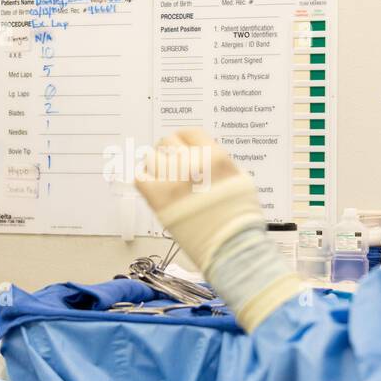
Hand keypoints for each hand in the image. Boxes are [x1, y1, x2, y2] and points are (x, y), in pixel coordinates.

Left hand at [136, 129, 264, 274]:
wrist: (231, 247)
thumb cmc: (239, 220)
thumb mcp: (240, 180)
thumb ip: (220, 163)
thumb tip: (205, 155)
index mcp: (215, 158)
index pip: (189, 133)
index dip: (183, 140)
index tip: (181, 147)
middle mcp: (194, 165)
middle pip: (168, 143)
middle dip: (168, 152)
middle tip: (169, 163)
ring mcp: (174, 181)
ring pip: (151, 157)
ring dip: (155, 164)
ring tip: (160, 176)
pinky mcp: (159, 199)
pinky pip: (140, 178)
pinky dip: (144, 179)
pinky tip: (151, 185)